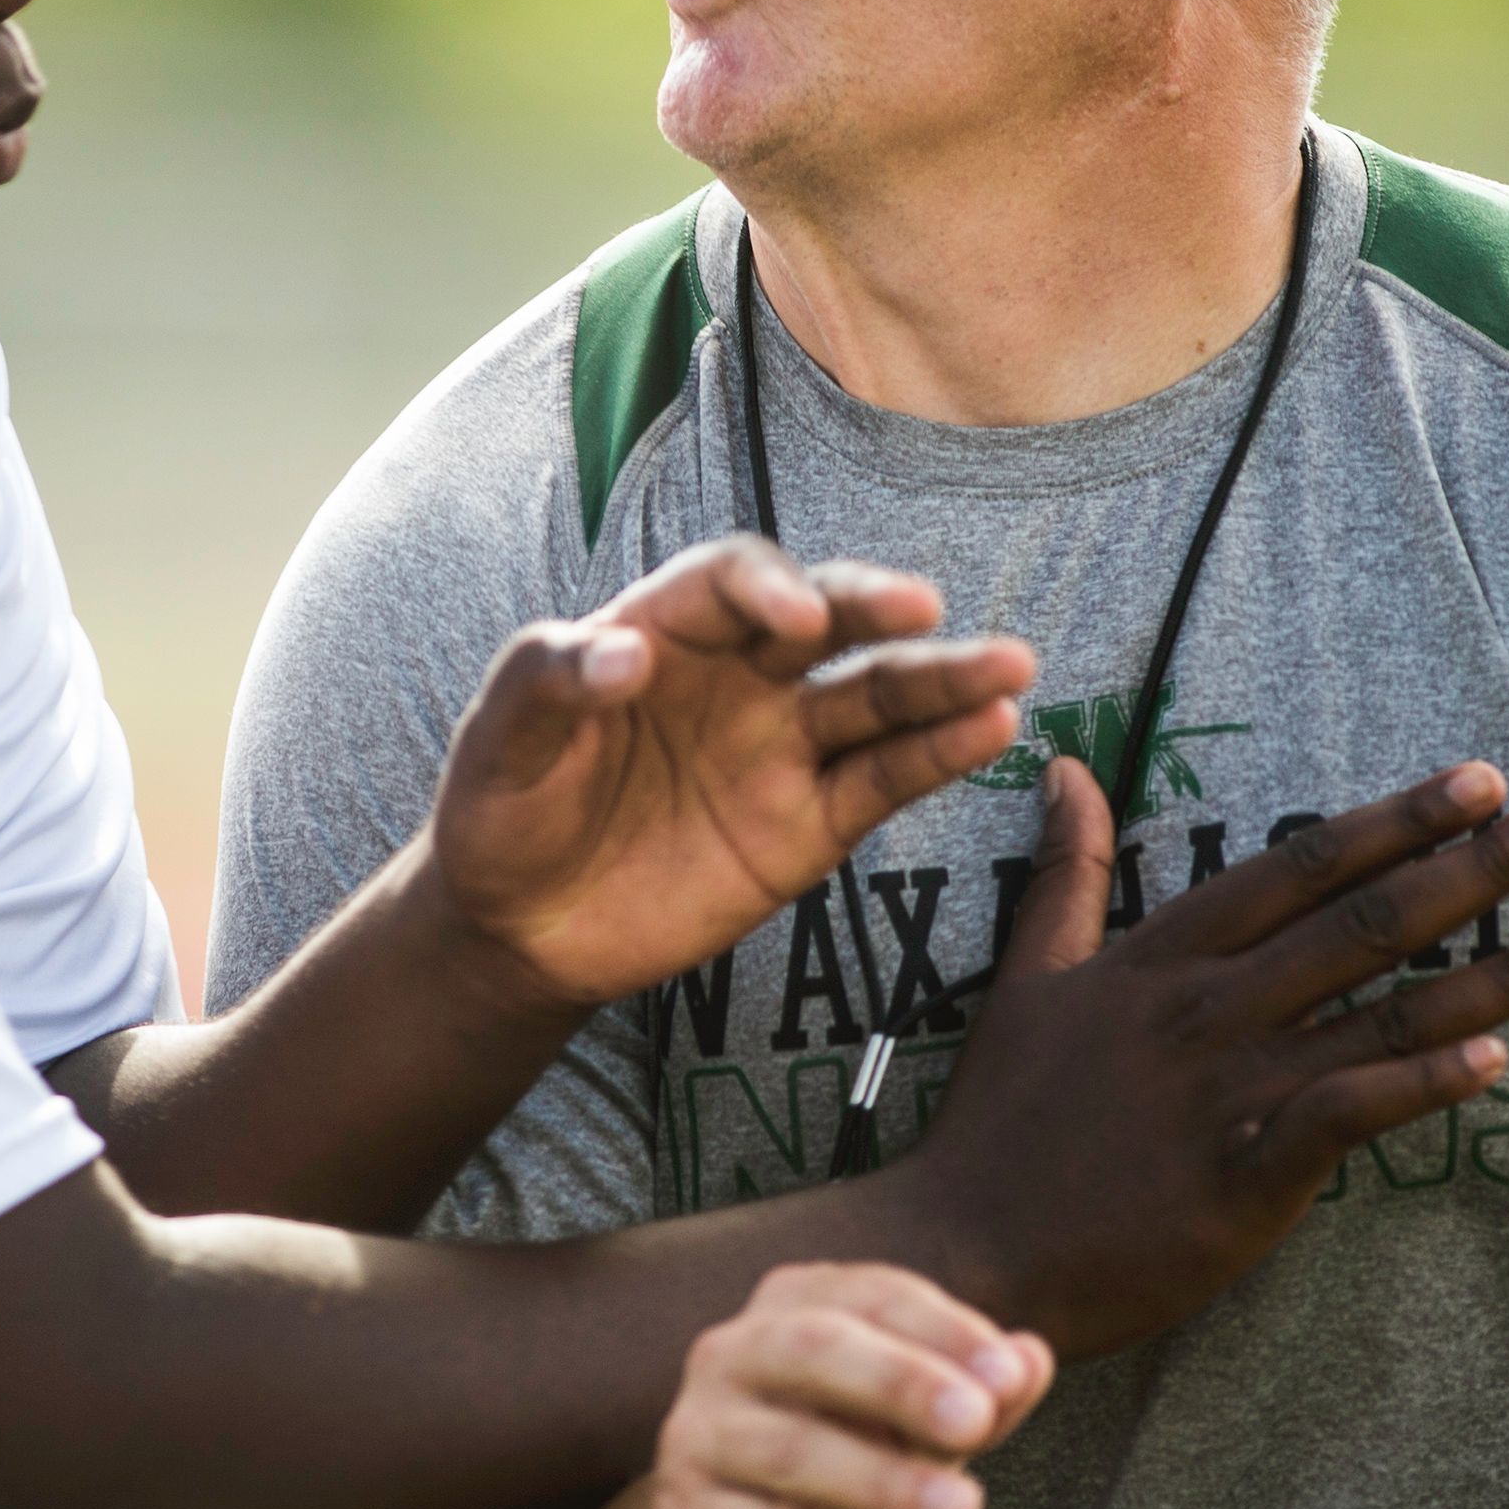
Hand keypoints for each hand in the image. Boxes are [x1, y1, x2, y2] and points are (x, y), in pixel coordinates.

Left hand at [421, 537, 1035, 1009]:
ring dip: (944, 680)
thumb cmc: (502, 808)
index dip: (766, 588)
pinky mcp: (807, 824)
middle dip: (876, 608)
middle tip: (922, 609)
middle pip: (827, 621)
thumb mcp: (498, 738)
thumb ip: (549, 681)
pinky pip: (883, 782)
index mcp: (664, 630)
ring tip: (1009, 667)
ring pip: (876, 697)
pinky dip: (938, 758)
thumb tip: (625, 654)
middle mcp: (738, 676)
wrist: (517, 926)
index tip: (796, 618)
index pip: (731, 581)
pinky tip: (992, 732)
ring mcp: (780, 748)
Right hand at [614, 1263, 1052, 1508]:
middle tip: (977, 1421)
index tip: (1009, 1373)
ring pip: (788, 1449)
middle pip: (812, 1348)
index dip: (942, 1328)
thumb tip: (1033, 1360)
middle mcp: (731, 1355)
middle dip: (901, 1380)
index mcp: (792, 1307)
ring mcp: (698, 1436)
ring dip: (882, 1479)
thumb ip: (976, 1396)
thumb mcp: (912, 1429)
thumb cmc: (833, 1465)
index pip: (870, 1295)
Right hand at [897, 755, 1508, 1354]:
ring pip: (1382, 1017)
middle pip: (1363, 923)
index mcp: (1161, 958)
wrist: (964, 1247)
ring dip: (1494, 975)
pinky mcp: (1241, 1178)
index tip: (1476, 780)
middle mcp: (1207, 1011)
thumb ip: (1063, 873)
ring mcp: (1228, 1092)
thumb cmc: (1000, 1120)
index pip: (1297, 867)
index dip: (1393, 821)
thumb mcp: (1026, 978)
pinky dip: (1421, 1085)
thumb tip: (1063, 766)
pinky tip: (1495, 1059)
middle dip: (1476, 868)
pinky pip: (1346, 1117)